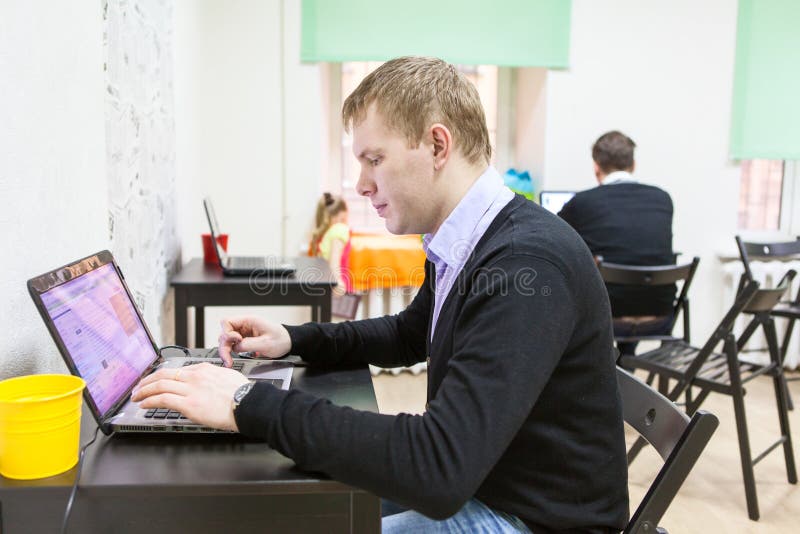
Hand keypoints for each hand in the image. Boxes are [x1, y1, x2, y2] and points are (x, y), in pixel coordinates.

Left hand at [131, 363, 248, 430]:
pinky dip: (150, 401)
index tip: (155, 380)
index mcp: (204, 369)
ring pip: (160, 385)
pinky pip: (163, 399)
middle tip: (138, 387)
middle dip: (147, 381)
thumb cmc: (242, 394)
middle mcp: (194, 376)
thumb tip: (209, 386)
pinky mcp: (188, 404)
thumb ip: (213, 379)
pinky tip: (144, 404)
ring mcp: (190, 389)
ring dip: (144, 391)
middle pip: (163, 374)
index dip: (161, 375)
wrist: (248, 403)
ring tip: (136, 396)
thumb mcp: (227, 377)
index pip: (176, 370)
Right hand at [218, 315, 291, 366]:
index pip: (227, 322)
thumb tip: (235, 348)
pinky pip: (233, 345)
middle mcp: (244, 325)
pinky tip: (233, 360)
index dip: (228, 333)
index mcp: (249, 321)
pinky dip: (231, 352)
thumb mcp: (266, 343)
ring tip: (229, 362)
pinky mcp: (245, 340)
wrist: (289, 343)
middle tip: (227, 360)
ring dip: (226, 351)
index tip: (237, 341)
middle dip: (224, 346)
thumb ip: (249, 344)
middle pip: (225, 332)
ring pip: (227, 340)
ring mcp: (243, 333)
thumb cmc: (281, 339)